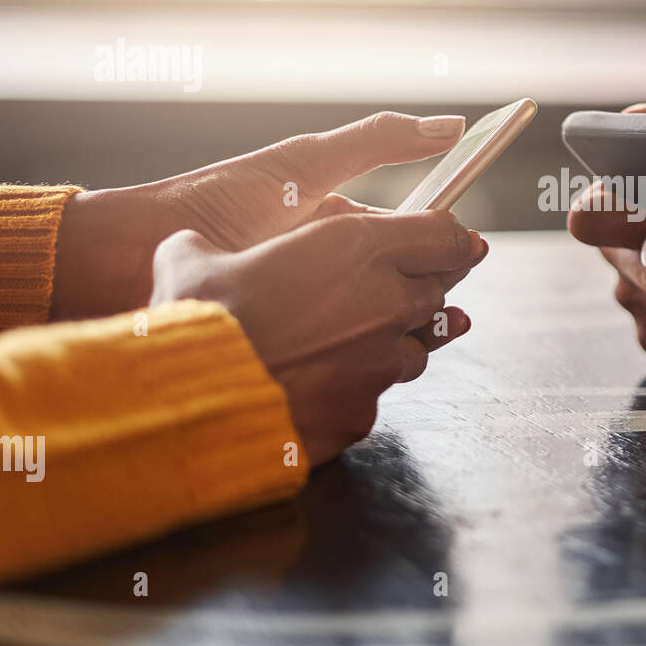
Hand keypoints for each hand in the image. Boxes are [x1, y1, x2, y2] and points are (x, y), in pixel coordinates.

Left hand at [51, 111, 467, 320]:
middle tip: (447, 296)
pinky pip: (352, 359)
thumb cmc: (218, 204)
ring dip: (410, 328)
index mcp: (332, 225)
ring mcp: (311, 311)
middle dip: (429, 290)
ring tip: (423, 327)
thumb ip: (377, 141)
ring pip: (386, 326)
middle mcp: (325, 268)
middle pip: (401, 284)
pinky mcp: (295, 349)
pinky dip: (374, 357)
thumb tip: (451, 125)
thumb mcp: (305, 163)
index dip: (440, 246)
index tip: (467, 250)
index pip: (405, 240)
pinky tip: (382, 354)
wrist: (127, 261)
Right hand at [149, 210, 483, 464]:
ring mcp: (382, 361)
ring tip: (353, 340)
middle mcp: (386, 302)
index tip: (455, 240)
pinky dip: (356, 387)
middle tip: (401, 287)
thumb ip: (212, 243)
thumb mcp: (192, 258)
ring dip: (392, 341)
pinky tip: (322, 385)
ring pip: (414, 347)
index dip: (452, 236)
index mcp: (358, 247)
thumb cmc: (199, 319)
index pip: (445, 234)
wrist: (194, 404)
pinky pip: (375, 394)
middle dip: (423, 288)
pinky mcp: (366, 411)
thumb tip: (190, 243)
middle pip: (438, 291)